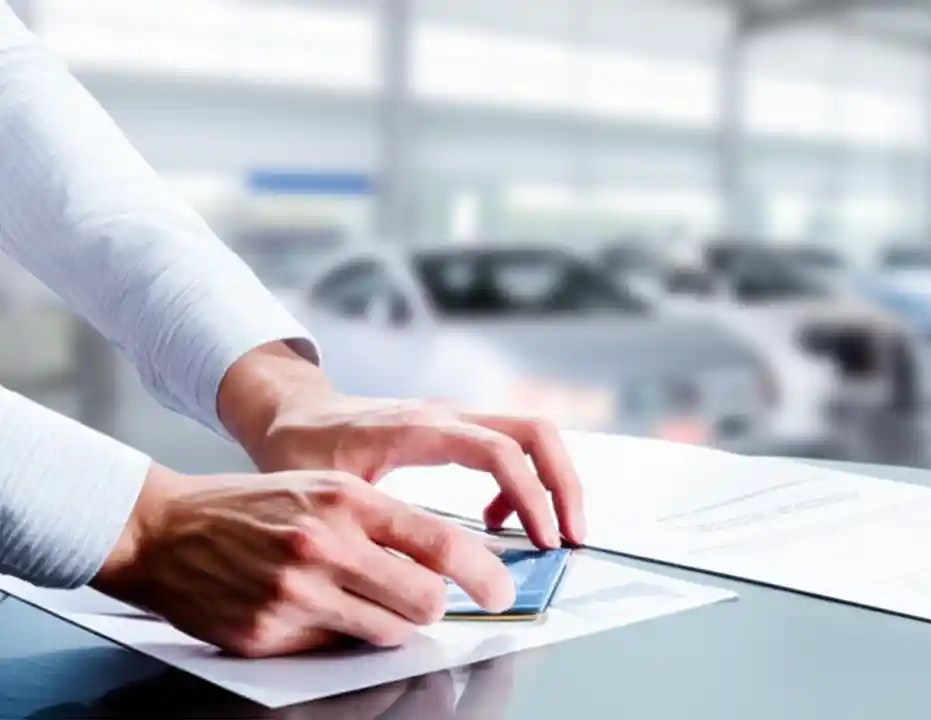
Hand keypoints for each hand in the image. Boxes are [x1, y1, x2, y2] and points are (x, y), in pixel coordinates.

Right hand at [92, 464, 513, 657]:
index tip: (501, 590)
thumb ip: (382, 521)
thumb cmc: (252, 507)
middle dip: (433, 606)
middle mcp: (325, 544)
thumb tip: (444, 562)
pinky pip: (336, 649)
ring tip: (358, 599)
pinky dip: (337, 636)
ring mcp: (296, 593)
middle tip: (423, 601)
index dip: (483, 574)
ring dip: (389, 624)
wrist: (164, 530)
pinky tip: (310, 610)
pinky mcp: (269, 633)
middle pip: (425, 600)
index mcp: (346, 500)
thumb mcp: (324, 490)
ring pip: (389, 631)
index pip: (440, 544)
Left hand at [217, 342, 584, 548]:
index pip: (500, 452)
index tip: (545, 540)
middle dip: (564, 485)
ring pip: (533, 435)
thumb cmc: (301, 451)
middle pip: (537, 432)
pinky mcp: (458, 428)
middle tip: (572, 537)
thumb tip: (420, 575)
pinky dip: (523, 483)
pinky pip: (512, 446)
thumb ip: (374, 527)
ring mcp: (457, 417)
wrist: (292, 414)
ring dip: (552, 483)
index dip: (532, 496)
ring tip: (550, 535)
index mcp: (421, 429)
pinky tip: (500, 521)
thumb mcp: (330, 493)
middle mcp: (448, 415)